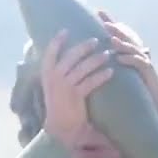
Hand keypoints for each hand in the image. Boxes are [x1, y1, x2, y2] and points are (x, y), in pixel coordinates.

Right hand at [40, 29, 113, 145]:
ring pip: (82, 68)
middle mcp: (54, 79)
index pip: (50, 54)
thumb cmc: (60, 105)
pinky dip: (101, 76)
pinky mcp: (76, 96)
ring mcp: (64, 87)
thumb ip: (61, 72)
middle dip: (83, 47)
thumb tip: (70, 57)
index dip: (57, 41)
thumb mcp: (54, 87)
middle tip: (96, 40)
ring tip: (107, 54)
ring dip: (96, 59)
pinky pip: (90, 82)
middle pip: (70, 57)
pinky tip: (111, 72)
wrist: (61, 127)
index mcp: (47, 75)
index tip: (65, 30)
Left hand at [98, 11, 157, 114]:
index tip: (99, 11)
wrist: (154, 100)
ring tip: (111, 39)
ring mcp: (144, 60)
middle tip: (103, 21)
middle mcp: (138, 51)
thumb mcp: (121, 69)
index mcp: (130, 49)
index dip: (111, 20)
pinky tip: (119, 59)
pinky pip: (139, 63)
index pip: (120, 31)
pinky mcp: (148, 71)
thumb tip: (95, 51)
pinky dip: (129, 59)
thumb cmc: (134, 86)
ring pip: (132, 48)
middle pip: (126, 35)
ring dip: (121, 43)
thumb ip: (113, 58)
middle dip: (115, 27)